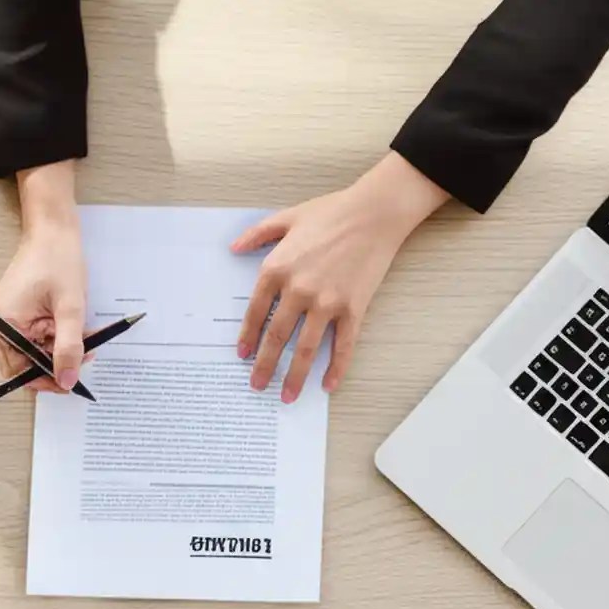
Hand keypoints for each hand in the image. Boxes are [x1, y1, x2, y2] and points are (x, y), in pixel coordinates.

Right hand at [0, 161, 87, 392]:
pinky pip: (32, 339)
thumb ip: (69, 347)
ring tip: (84, 338)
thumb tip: (67, 381)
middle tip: (85, 355)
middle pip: (24, 364)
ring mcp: (1, 320)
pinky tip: (72, 329)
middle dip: (55, 363)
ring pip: (31, 353)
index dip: (46, 380)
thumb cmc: (58, 261)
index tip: (73, 382)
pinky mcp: (12, 315)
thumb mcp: (71, 308)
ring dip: (58, 351)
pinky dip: (53, 339)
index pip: (19, 371)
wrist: (52, 233)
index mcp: (1, 323)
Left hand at [232, 152, 448, 402]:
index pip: (255, 312)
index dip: (248, 336)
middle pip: (276, 336)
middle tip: (257, 385)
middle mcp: (298, 289)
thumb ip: (258, 235)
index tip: (242, 355)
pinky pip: (343, 346)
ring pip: (305, 348)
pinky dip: (336, 368)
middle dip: (265, 365)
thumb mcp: (287, 217)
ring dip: (294, 376)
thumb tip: (234, 248)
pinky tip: (328, 385)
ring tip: (287, 396)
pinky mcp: (353, 309)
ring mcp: (327, 302)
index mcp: (277, 268)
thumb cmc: (332, 212)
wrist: (374, 213)